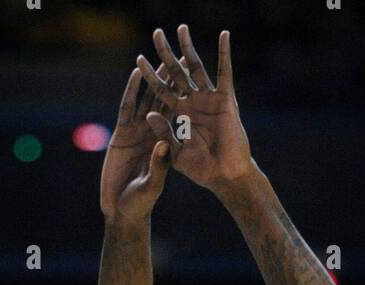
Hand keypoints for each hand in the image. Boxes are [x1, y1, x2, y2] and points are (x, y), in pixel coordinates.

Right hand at [100, 60, 173, 221]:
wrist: (120, 210)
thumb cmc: (139, 203)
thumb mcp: (151, 185)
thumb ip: (158, 165)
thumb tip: (163, 145)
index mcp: (168, 144)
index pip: (180, 114)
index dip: (187, 95)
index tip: (195, 76)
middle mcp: (155, 134)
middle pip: (165, 100)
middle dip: (171, 78)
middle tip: (179, 53)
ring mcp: (137, 132)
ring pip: (146, 99)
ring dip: (151, 77)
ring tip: (156, 56)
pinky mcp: (121, 134)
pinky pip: (127, 108)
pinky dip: (131, 90)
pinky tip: (136, 73)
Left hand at [137, 27, 251, 190]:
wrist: (224, 176)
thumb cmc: (200, 170)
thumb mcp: (176, 153)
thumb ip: (164, 133)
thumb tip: (150, 113)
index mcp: (177, 115)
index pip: (160, 90)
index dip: (150, 76)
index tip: (139, 59)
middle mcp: (192, 103)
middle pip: (176, 73)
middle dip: (166, 54)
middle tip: (156, 33)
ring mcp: (208, 100)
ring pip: (196, 68)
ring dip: (189, 48)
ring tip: (181, 28)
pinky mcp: (225, 100)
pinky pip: (225, 73)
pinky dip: (225, 54)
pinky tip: (223, 35)